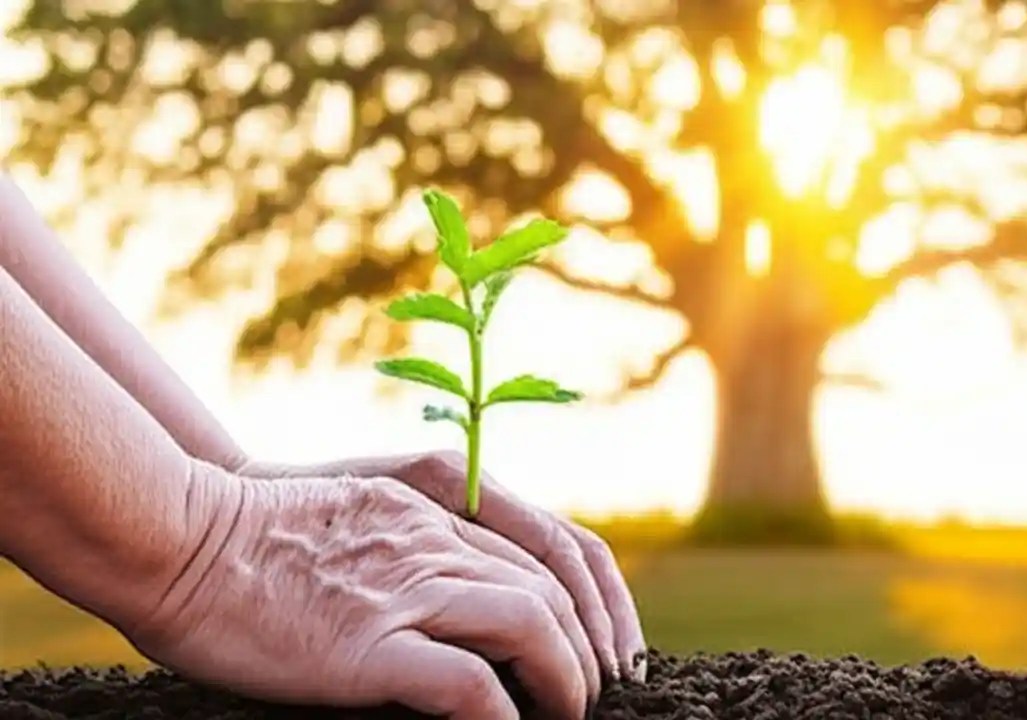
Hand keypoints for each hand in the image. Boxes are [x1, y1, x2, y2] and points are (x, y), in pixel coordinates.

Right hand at [124, 467, 592, 718]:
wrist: (174, 538)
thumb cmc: (242, 538)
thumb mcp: (347, 517)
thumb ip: (403, 540)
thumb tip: (443, 592)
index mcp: (426, 510)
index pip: (538, 550)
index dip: (580, 602)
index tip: (588, 644)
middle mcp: (430, 542)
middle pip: (549, 585)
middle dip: (587, 642)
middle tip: (592, 690)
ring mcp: (403, 590)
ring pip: (531, 622)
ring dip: (564, 675)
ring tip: (570, 713)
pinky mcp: (367, 645)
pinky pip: (466, 682)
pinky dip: (504, 713)